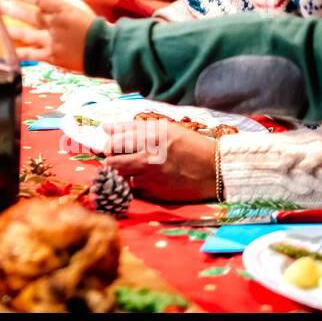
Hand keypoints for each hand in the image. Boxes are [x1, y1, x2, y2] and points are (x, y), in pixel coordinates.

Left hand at [0, 0, 95, 71]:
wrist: (104, 49)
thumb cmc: (92, 26)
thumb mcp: (78, 7)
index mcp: (63, 9)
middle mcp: (55, 24)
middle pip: (28, 15)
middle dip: (10, 8)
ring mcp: (52, 41)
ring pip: (26, 34)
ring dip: (10, 28)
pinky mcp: (52, 56)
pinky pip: (31, 55)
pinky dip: (19, 52)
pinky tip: (7, 49)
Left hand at [102, 120, 218, 201]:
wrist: (215, 170)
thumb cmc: (190, 146)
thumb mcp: (165, 129)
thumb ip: (133, 128)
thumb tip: (106, 128)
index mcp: (151, 136)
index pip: (115, 142)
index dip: (110, 146)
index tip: (112, 148)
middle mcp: (149, 156)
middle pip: (112, 161)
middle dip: (111, 160)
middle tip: (118, 159)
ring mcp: (152, 176)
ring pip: (121, 177)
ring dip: (122, 174)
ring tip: (131, 169)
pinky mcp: (156, 192)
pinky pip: (134, 189)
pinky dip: (135, 184)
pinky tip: (144, 179)